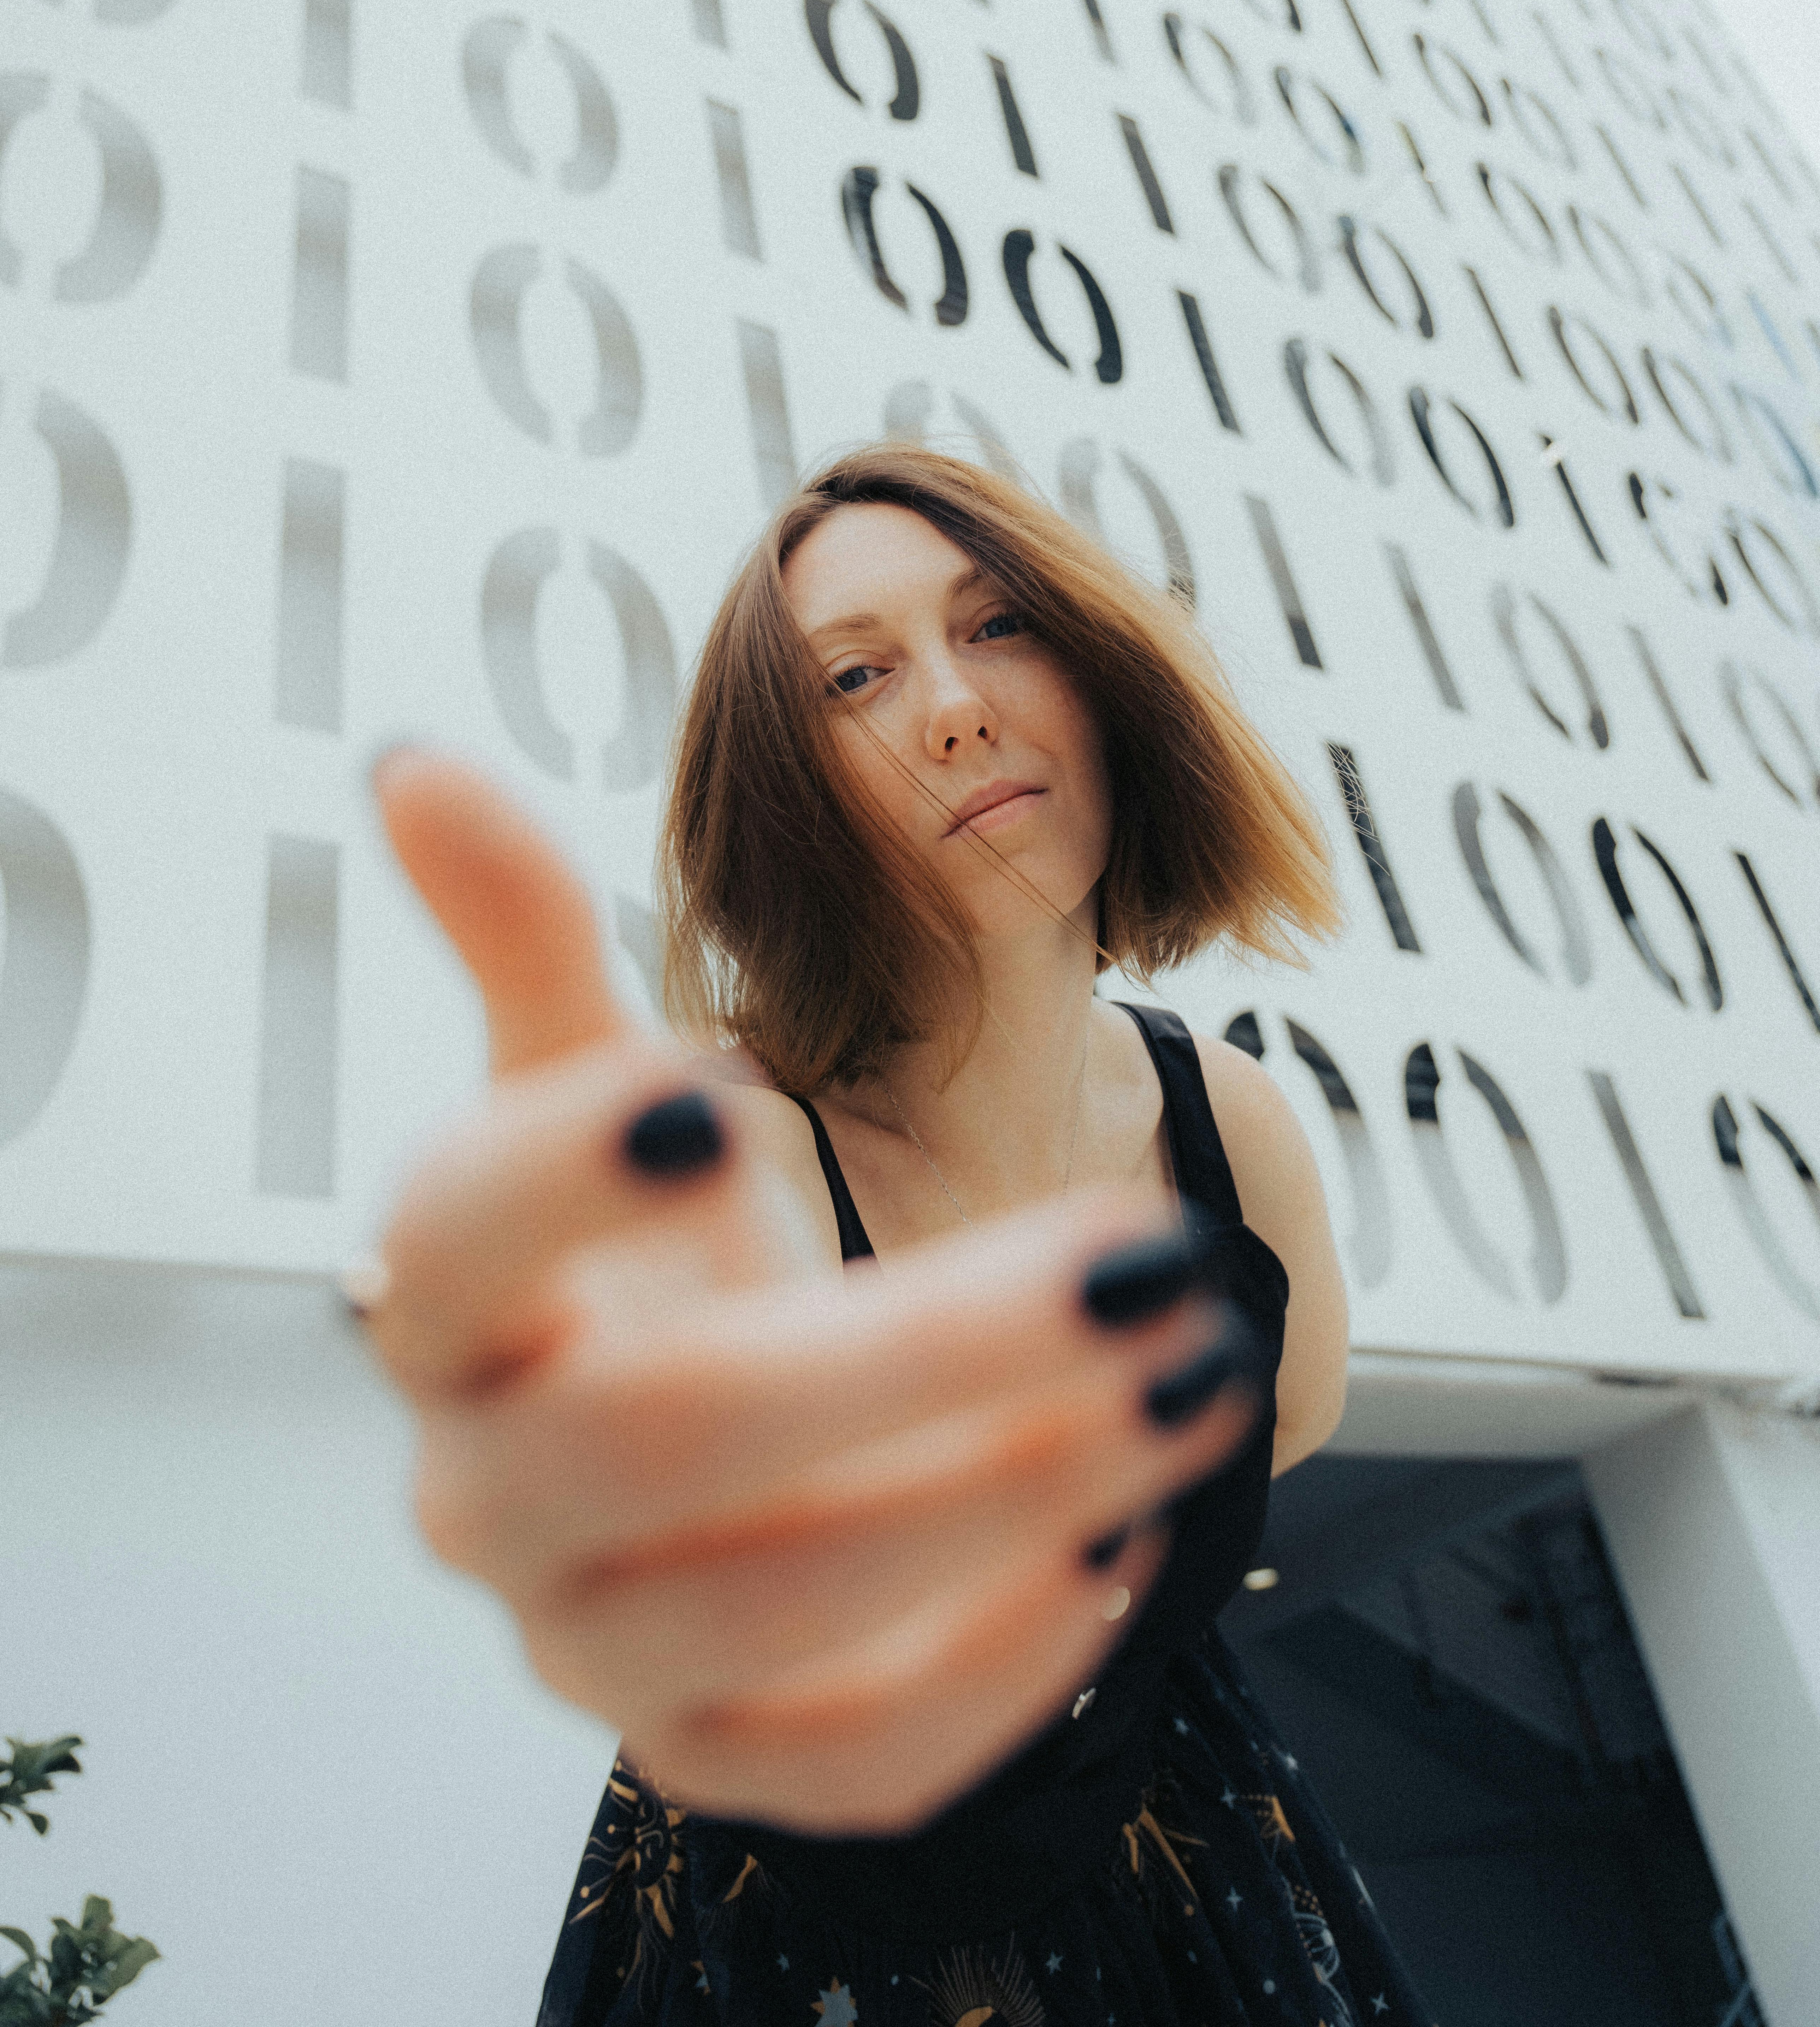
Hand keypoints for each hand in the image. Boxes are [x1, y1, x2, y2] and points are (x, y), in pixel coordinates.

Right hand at [360, 752, 1261, 1836]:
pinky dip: (997, 1671)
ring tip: (1195, 1370)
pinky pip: (850, 1760)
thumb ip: (525, 933)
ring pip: (782, 1601)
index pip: (452, 1242)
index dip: (557, 1171)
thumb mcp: (596, 1080)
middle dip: (920, 1350)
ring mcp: (602, 1643)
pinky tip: (1125, 1545)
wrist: (710, 1433)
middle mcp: (493, 1494)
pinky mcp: (722, 1753)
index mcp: (454, 1309)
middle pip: (662, 1434)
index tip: (710, 1077)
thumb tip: (417, 764)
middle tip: (1141, 1258)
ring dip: (1015, 1488)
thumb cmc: (657, 1244)